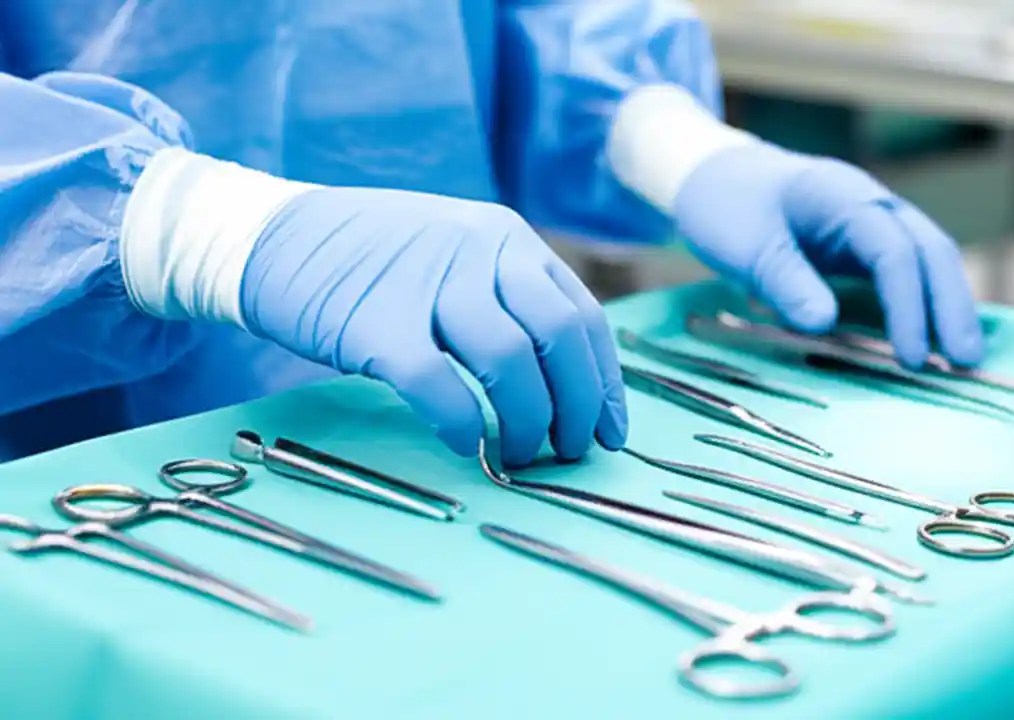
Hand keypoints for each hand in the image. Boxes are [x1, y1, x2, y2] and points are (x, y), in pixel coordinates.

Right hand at [240, 188, 626, 465]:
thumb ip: (507, 297)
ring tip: (520, 455)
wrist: (274, 236)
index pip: (582, 318)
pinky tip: (467, 446)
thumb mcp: (456, 252)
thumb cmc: (373, 260)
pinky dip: (462, 425)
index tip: (609, 432)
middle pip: (558, 340)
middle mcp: (478, 250)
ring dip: (527, 423)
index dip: (604, 384)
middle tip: (568, 451)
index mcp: (507, 237)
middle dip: (577, 408)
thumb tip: (565, 382)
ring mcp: (427, 283)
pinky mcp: (376, 323)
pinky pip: (440, 387)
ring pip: (510, 365)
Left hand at [672, 143, 983, 367]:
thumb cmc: (727, 209)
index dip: (907, 307)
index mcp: (843, 196)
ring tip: (964, 361)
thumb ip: (784, 281)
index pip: (894, 252)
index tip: (911, 359)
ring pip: (930, 260)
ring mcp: (876, 223)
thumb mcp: (745, 248)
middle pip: (931, 251)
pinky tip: (936, 341)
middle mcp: (873, 204)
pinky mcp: (869, 246)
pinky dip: (926, 304)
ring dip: (949, 307)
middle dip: (951, 307)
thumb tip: (824, 323)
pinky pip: (910, 272)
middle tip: (966, 364)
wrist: (716, 179)